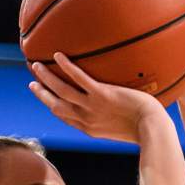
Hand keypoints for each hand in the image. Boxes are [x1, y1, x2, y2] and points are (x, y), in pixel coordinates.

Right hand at [28, 53, 166, 143]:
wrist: (152, 129)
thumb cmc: (145, 129)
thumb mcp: (124, 129)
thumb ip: (114, 120)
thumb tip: (118, 111)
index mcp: (90, 128)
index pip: (65, 117)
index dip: (51, 106)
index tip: (44, 96)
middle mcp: (86, 119)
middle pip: (56, 105)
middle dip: (42, 94)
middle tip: (32, 81)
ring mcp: (92, 107)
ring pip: (61, 91)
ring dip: (47, 78)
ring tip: (37, 65)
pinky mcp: (102, 95)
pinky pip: (79, 78)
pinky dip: (67, 67)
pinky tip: (58, 55)